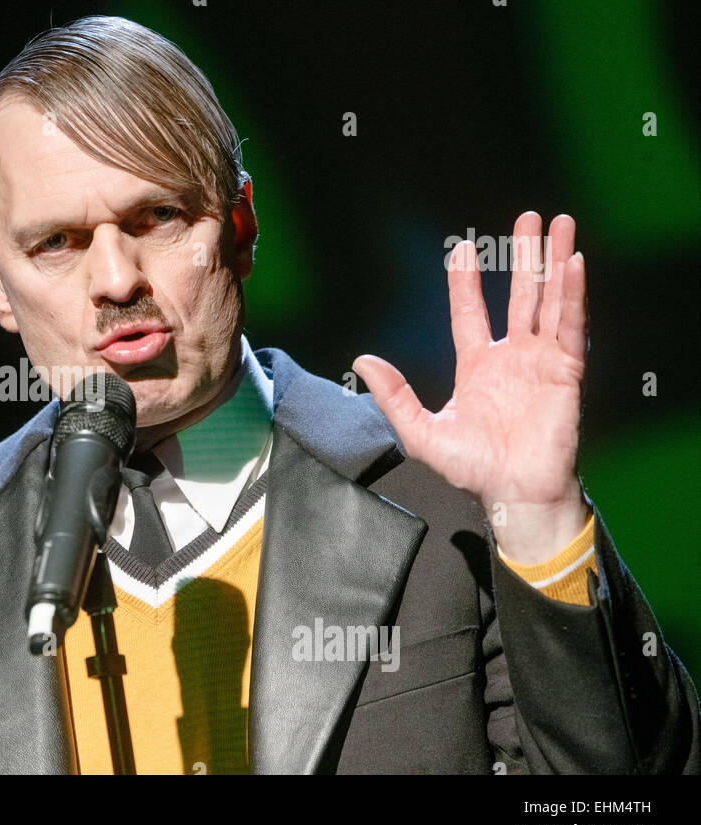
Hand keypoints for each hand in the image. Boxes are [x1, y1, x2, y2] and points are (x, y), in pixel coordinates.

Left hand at [353, 212, 589, 562]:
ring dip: (553, 262)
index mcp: (477, 367)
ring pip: (548, 300)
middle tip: (528, 218)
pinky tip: (573, 265)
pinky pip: (570, 326)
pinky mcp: (566, 372)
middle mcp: (511, 357)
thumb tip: (363, 361)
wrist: (512, 494)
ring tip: (559, 224)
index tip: (463, 249)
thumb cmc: (473, 468)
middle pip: (519, 294)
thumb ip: (393, 395)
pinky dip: (572, 295)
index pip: (470, 312)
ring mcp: (540, 361)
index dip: (466, 281)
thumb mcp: (420, 431)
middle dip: (523, 255)